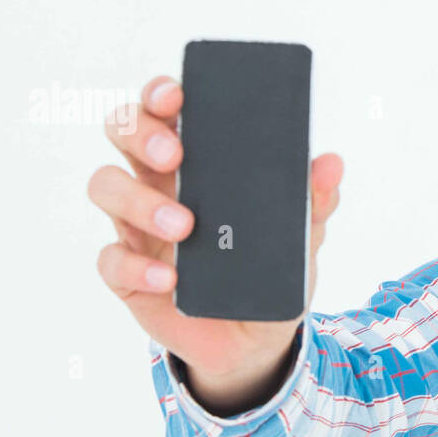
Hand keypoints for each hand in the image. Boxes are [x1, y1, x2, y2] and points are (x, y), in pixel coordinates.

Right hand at [89, 74, 343, 406]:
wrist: (255, 342)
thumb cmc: (270, 273)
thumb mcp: (301, 240)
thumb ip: (314, 203)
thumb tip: (331, 164)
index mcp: (198, 161)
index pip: (166, 109)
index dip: (161, 93)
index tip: (177, 96)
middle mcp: (158, 183)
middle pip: (122, 131)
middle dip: (140, 132)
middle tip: (176, 156)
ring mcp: (136, 226)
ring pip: (105, 185)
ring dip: (140, 200)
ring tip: (185, 227)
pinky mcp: (126, 272)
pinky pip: (111, 259)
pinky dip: (138, 267)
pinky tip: (170, 279)